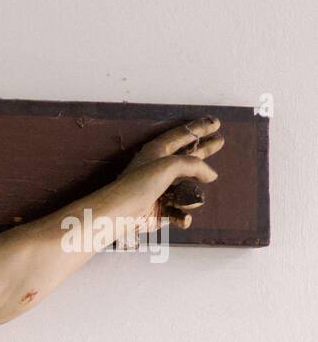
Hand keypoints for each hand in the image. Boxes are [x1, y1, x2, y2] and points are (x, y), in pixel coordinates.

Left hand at [121, 117, 223, 231]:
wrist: (120, 214)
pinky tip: (184, 218)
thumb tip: (211, 175)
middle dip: (204, 150)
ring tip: (186, 200)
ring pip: (187, 189)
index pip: (182, 135)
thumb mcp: (170, 165)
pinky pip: (179, 213)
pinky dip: (182, 216)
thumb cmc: (140, 184)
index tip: (216, 122)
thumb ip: (194, 165)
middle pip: (188, 156)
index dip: (199, 128)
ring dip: (190, 197)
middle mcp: (160, 168)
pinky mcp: (160, 210)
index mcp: (157, 152)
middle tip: (220, 141)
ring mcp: (161, 190)